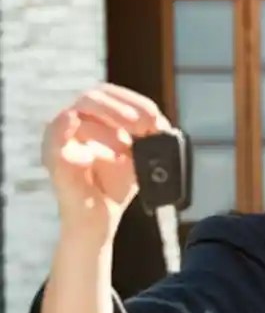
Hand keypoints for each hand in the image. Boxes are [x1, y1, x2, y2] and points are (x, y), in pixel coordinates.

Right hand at [42, 84, 170, 241]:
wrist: (101, 219)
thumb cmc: (116, 184)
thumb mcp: (139, 155)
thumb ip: (149, 136)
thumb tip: (161, 124)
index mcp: (92, 118)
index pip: (108, 93)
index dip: (133, 100)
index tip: (155, 117)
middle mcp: (73, 123)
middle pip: (92, 97)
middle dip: (121, 108)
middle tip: (145, 123)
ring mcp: (60, 140)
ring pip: (77, 113)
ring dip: (107, 126)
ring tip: (127, 146)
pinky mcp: (54, 161)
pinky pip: (55, 140)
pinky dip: (69, 133)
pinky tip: (90, 150)